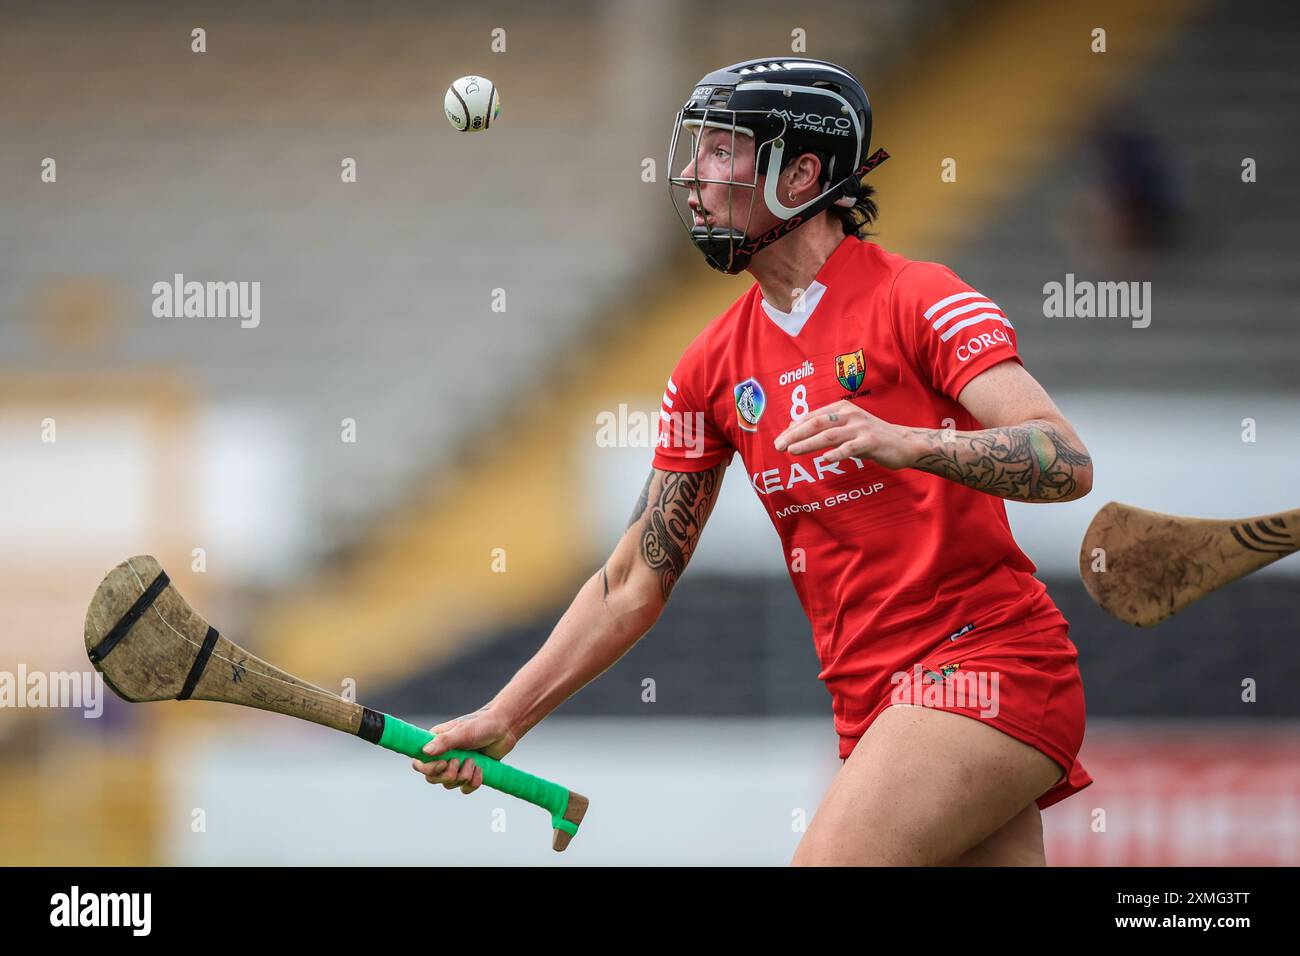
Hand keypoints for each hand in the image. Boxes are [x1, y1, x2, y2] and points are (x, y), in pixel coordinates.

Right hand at [410, 704, 519, 794]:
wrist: (505, 728)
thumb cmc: (482, 724)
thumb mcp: (463, 731)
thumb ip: (444, 741)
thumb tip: (425, 752)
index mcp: (436, 743)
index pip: (419, 763)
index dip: (428, 768)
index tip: (443, 763)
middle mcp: (443, 755)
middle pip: (432, 778)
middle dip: (447, 775)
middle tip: (459, 762)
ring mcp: (456, 766)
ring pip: (449, 785)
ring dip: (463, 776)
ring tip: (474, 760)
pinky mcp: (470, 773)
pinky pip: (465, 789)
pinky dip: (473, 782)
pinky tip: (481, 769)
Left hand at [772, 400, 917, 469]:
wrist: (903, 443)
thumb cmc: (870, 436)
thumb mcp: (847, 427)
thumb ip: (824, 427)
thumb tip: (794, 429)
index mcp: (842, 409)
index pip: (812, 416)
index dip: (794, 427)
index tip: (779, 439)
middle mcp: (850, 415)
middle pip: (817, 423)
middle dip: (795, 434)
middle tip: (779, 446)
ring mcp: (861, 428)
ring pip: (829, 435)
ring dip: (809, 444)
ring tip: (792, 452)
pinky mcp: (871, 442)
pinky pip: (850, 448)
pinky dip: (836, 454)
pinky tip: (824, 459)